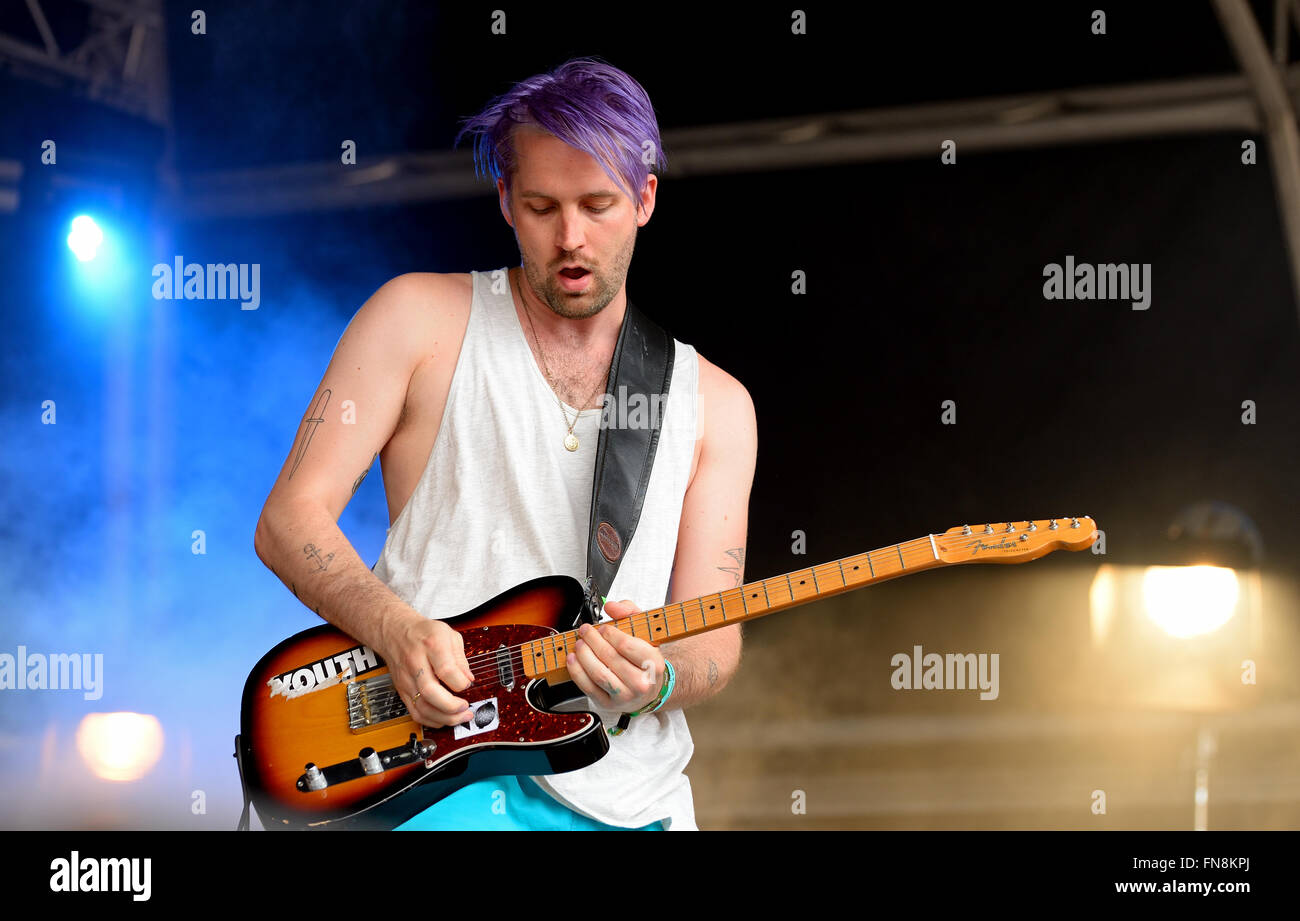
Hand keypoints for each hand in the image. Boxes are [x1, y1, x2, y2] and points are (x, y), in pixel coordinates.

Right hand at [377, 608, 475, 728]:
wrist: (395, 632)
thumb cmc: (423, 632)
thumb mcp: (448, 634)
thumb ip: (460, 657)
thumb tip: (468, 679)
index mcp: (431, 645)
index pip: (445, 669)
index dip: (461, 682)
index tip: (467, 684)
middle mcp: (416, 663)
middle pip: (430, 692)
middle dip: (451, 706)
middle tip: (465, 707)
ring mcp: (407, 679)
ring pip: (421, 707)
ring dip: (444, 718)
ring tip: (460, 717)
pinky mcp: (402, 691)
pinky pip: (415, 712)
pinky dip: (431, 720)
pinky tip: (444, 719)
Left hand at [566, 599, 664, 711]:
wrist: (648, 689)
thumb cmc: (644, 659)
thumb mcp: (644, 632)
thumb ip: (629, 613)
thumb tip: (612, 606)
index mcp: (654, 663)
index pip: (626, 646)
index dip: (610, 634)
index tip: (602, 628)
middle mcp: (641, 683)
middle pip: (610, 658)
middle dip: (593, 641)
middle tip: (585, 631)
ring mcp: (625, 696)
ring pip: (598, 674)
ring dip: (584, 655)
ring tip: (579, 643)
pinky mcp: (608, 704)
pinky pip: (588, 687)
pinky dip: (577, 671)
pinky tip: (573, 659)